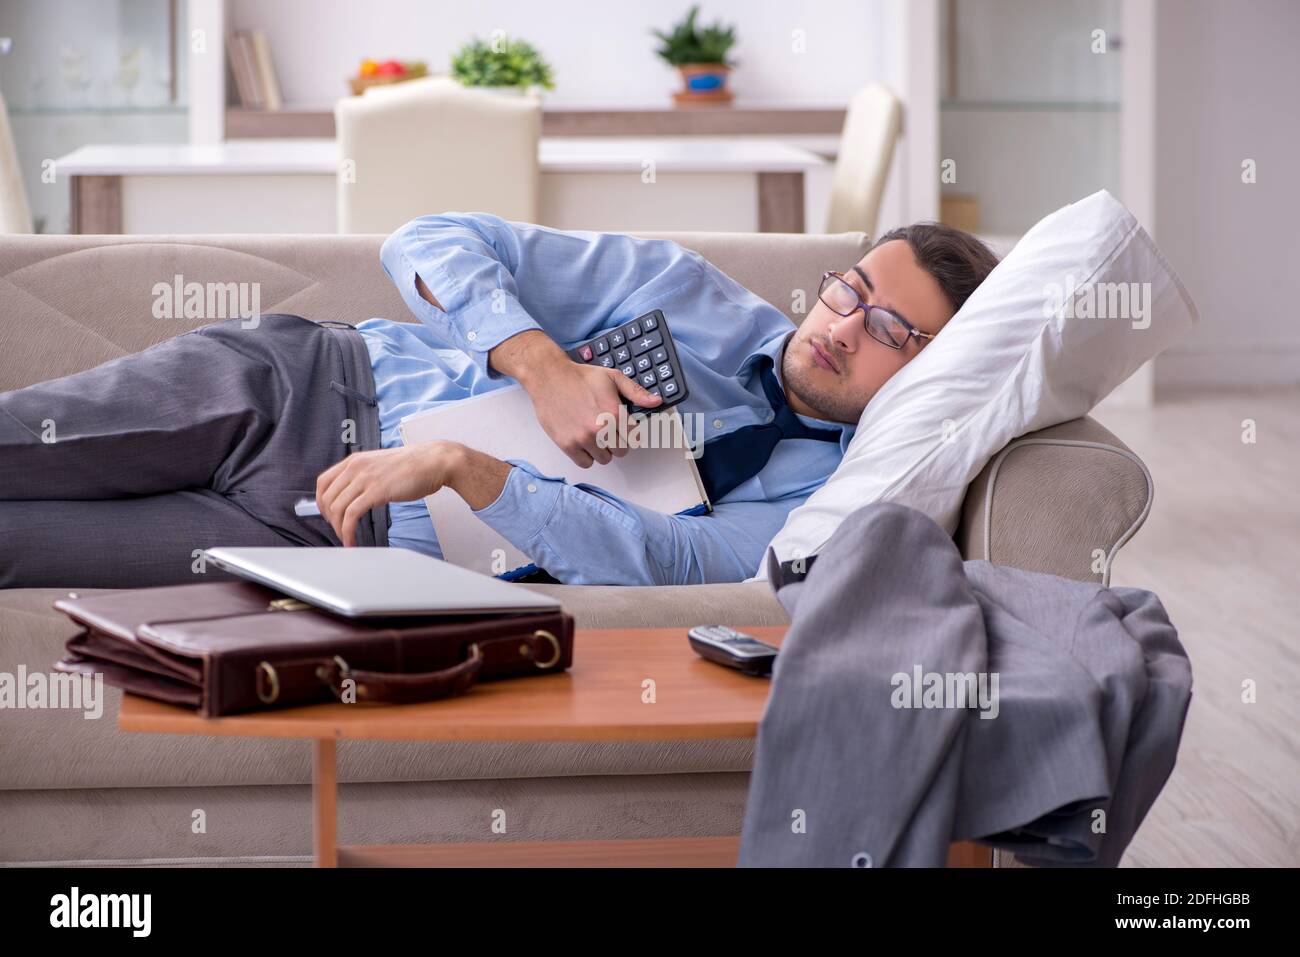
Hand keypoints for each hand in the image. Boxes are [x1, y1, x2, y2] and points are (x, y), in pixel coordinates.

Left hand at [316, 442, 462, 545]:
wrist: (433, 461)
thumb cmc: (414, 465)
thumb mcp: (380, 465)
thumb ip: (365, 476)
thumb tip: (356, 494)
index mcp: (355, 460)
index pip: (323, 482)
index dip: (321, 502)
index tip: (327, 514)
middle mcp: (356, 467)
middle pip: (327, 498)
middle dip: (329, 519)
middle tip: (339, 530)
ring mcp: (365, 479)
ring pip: (337, 508)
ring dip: (339, 528)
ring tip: (347, 538)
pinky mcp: (376, 492)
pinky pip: (351, 515)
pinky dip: (348, 531)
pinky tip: (352, 540)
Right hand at [490, 330, 662, 467]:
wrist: (549, 377)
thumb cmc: (580, 377)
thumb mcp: (612, 378)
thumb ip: (636, 392)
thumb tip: (656, 402)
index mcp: (615, 413)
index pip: (634, 438)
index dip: (629, 432)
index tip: (621, 426)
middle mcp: (601, 429)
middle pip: (621, 452)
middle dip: (616, 442)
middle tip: (606, 430)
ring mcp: (583, 439)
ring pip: (604, 459)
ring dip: (601, 450)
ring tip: (593, 434)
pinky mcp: (567, 445)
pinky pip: (585, 463)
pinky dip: (585, 456)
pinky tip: (583, 442)